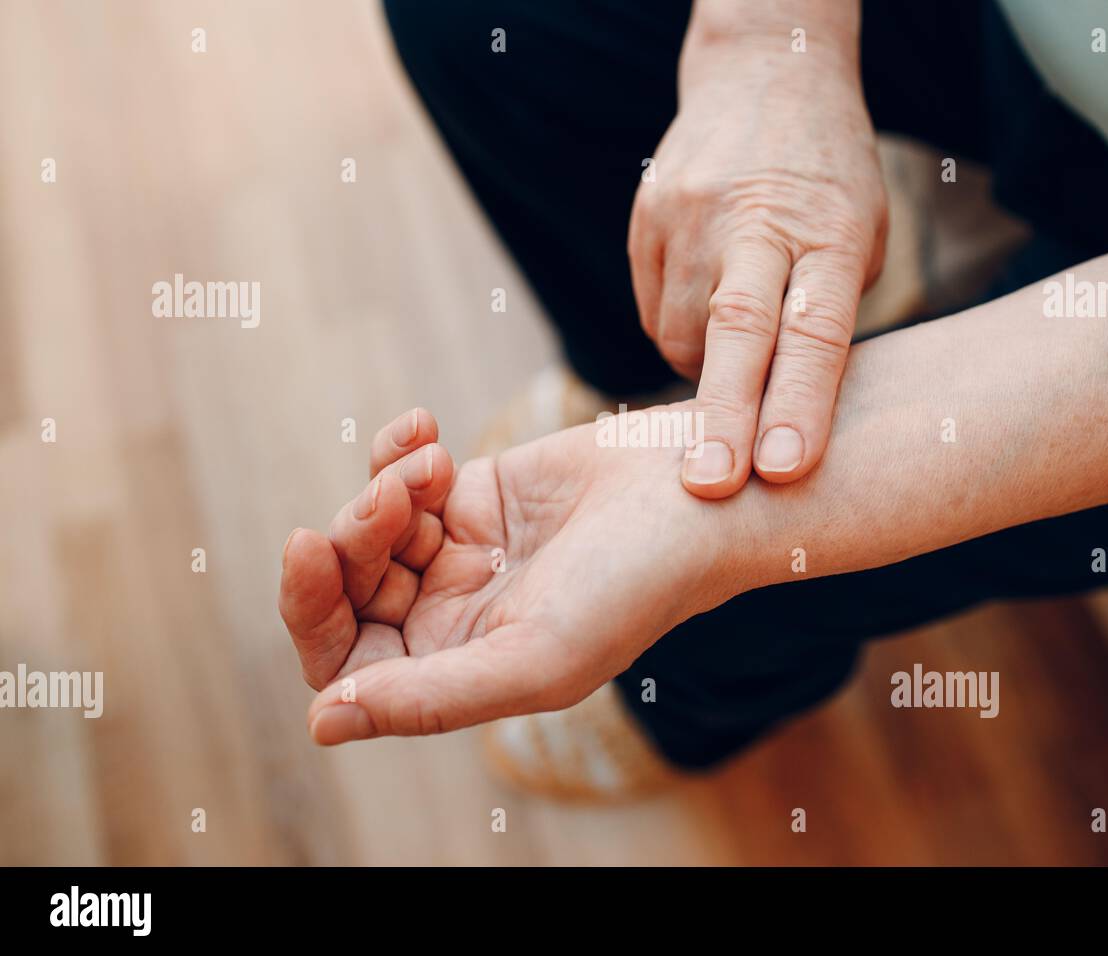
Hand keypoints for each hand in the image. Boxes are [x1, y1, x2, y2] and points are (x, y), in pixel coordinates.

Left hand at [278, 407, 745, 743]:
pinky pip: (401, 474)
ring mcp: (461, 555)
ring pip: (371, 526)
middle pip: (348, 589)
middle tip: (390, 498)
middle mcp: (453, 619)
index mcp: (460, 671)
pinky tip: (426, 429)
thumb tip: (322, 724)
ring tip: (432, 464)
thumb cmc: (634, 586)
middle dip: (351, 537)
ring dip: (384, 487)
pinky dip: (398, 451)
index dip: (310, 611)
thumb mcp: (533, 658)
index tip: (309, 545)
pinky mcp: (476, 494)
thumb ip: (430, 697)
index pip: (346, 662)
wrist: (702, 490)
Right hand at [629, 34, 886, 497]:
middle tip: (711, 485)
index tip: (786, 468)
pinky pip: (655, 313)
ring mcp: (690, 215)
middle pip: (738, 330)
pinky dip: (682, 334)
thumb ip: (826, 317)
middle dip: (726, 416)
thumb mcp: (861, 235)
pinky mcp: (646, 219)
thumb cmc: (829, 179)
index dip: (802, 402)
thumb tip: (787, 412)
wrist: (762, 73)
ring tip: (736, 354)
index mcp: (830, 228)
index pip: (816, 329)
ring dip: (708, 375)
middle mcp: (756, 221)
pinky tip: (707, 308)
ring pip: (684, 334)